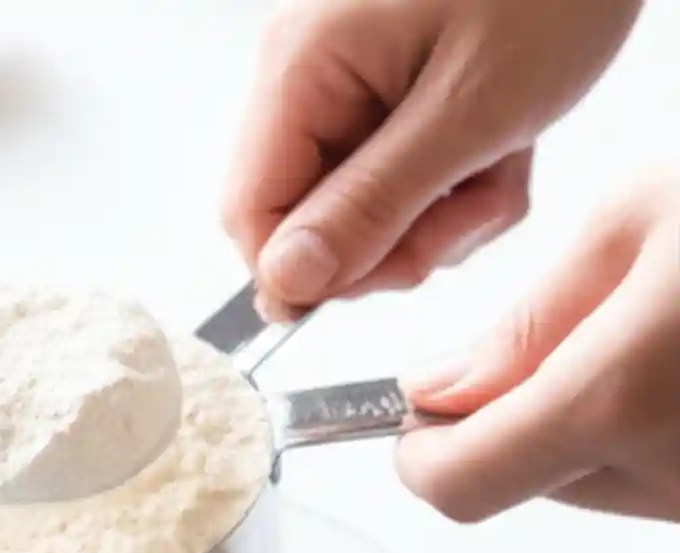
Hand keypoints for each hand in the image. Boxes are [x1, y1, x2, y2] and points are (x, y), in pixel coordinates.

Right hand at [223, 0, 641, 318]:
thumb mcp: (469, 113)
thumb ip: (371, 204)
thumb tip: (284, 281)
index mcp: (301, 68)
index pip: (251, 211)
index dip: (303, 271)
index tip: (381, 285)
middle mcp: (306, 77)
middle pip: (305, 219)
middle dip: (393, 241)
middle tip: (469, 216)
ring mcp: (345, 88)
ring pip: (358, 211)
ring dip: (437, 219)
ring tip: (500, 169)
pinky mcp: (386, 98)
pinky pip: (394, 182)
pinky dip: (453, 191)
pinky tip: (501, 154)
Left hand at [398, 174, 679, 522]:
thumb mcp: (640, 220)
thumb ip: (527, 319)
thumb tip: (439, 389)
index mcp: (613, 401)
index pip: (458, 483)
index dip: (418, 448)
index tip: (416, 403)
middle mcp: (663, 475)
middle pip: (516, 483)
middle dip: (496, 421)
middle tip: (543, 341)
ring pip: (582, 481)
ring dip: (569, 425)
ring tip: (629, 335)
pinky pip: (644, 476)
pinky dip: (629, 429)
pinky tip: (662, 360)